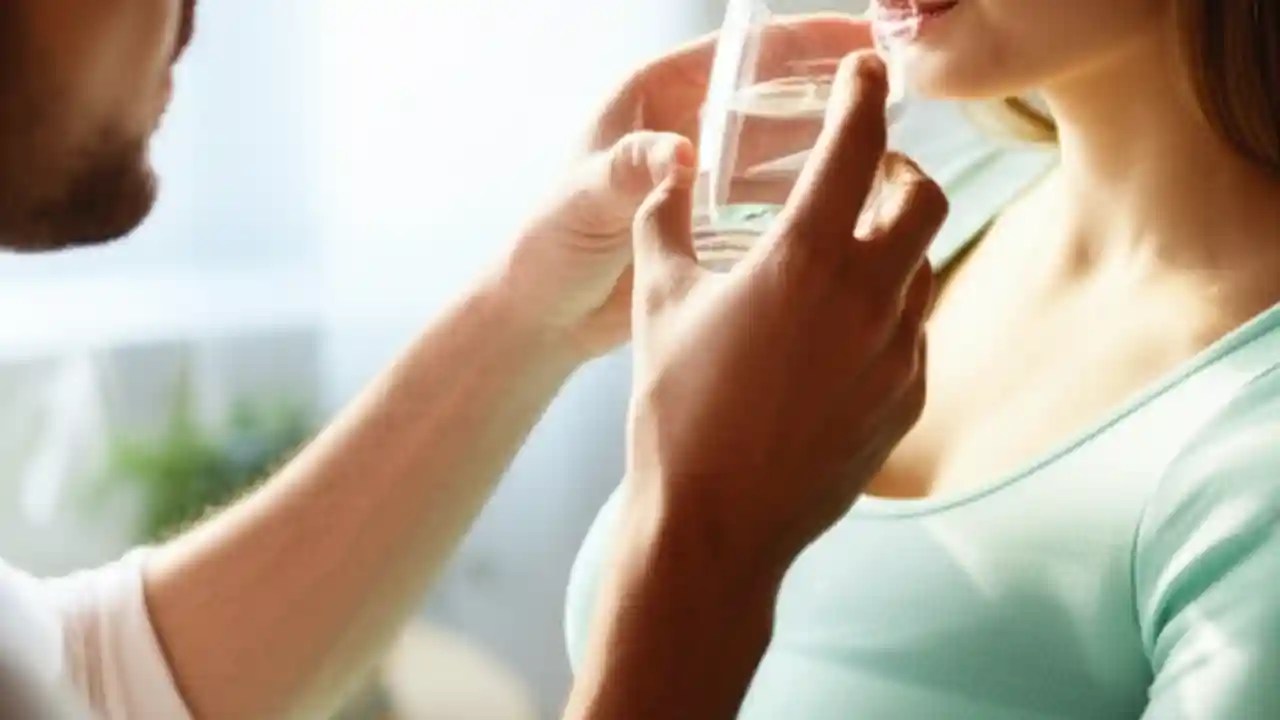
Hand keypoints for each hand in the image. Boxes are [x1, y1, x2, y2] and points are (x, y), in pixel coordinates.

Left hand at [498, 15, 871, 360]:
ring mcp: (703, 176)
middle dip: (828, 89)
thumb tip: (680, 150)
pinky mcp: (713, 221)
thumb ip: (625, 172)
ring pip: (778, 149)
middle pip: (769, 96)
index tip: (858, 40)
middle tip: (893, 92)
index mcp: (650, 100)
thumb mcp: (582, 202)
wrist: (544, 316)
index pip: (736, 55)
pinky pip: (770, 200)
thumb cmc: (547, 248)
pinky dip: (806, 200)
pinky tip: (850, 211)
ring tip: (888, 148)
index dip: (798, 42)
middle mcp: (684, 127)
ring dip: (826, 146)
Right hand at [626, 52, 947, 577]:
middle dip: (898, 170)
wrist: (715, 524)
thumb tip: (664, 175)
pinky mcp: (906, 400)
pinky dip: (888, 311)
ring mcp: (897, 353)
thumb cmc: (676, 410)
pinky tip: (840, 333)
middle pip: (923, 197)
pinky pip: (914, 332)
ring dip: (893, 244)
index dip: (864, 94)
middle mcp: (867, 297)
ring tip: (844, 256)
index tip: (865, 71)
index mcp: (804, 258)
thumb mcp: (658, 303)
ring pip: (922, 266)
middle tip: (860, 176)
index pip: (856, 144)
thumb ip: (663, 223)